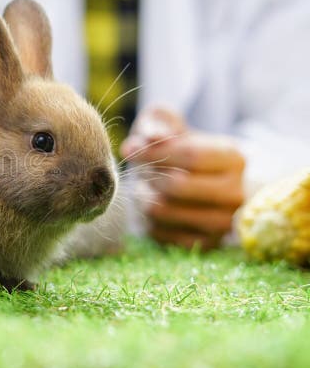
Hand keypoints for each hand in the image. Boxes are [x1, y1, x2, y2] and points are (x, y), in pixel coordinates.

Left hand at [121, 107, 245, 249]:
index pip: (190, 156)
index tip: (131, 149)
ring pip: (163, 211)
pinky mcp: (205, 244)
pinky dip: (147, 219)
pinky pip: (161, 234)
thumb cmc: (179, 148)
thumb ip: (157, 123)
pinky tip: (153, 205)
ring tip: (145, 186)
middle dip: (149, 175)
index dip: (153, 152)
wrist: (196, 180)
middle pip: (176, 185)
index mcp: (234, 158)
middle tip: (141, 170)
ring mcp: (222, 223)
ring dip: (143, 197)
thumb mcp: (171, 125)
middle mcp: (235, 193)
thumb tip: (142, 141)